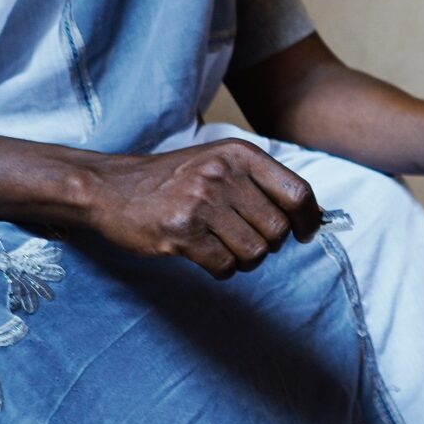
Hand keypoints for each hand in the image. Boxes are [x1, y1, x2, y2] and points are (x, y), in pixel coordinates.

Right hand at [79, 139, 321, 276]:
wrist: (110, 188)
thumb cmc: (173, 179)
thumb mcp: (220, 162)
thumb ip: (262, 183)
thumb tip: (312, 216)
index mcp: (239, 154)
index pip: (297, 192)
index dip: (309, 219)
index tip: (305, 232)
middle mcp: (223, 174)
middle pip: (277, 230)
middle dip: (268, 244)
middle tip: (246, 239)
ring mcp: (201, 203)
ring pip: (254, 252)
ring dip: (245, 259)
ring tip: (224, 247)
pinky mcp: (181, 232)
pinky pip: (225, 266)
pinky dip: (222, 269)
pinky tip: (206, 256)